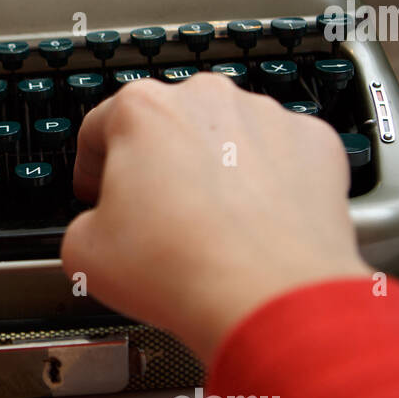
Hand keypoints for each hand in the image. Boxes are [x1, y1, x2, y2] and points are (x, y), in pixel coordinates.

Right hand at [61, 73, 370, 363]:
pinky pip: (283, 157)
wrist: (267, 299)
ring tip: (212, 227)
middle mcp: (208, 99)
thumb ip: (83, 222)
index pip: (100, 125)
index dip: (92, 165)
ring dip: (217, 170)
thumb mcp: (83, 252)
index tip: (97, 190)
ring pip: (229, 137)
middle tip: (156, 216)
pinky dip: (270, 183)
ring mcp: (268, 117)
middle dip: (161, 165)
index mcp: (143, 109)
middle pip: (170, 125)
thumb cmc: (180, 268)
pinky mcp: (315, 144)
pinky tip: (256, 225)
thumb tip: (98, 229)